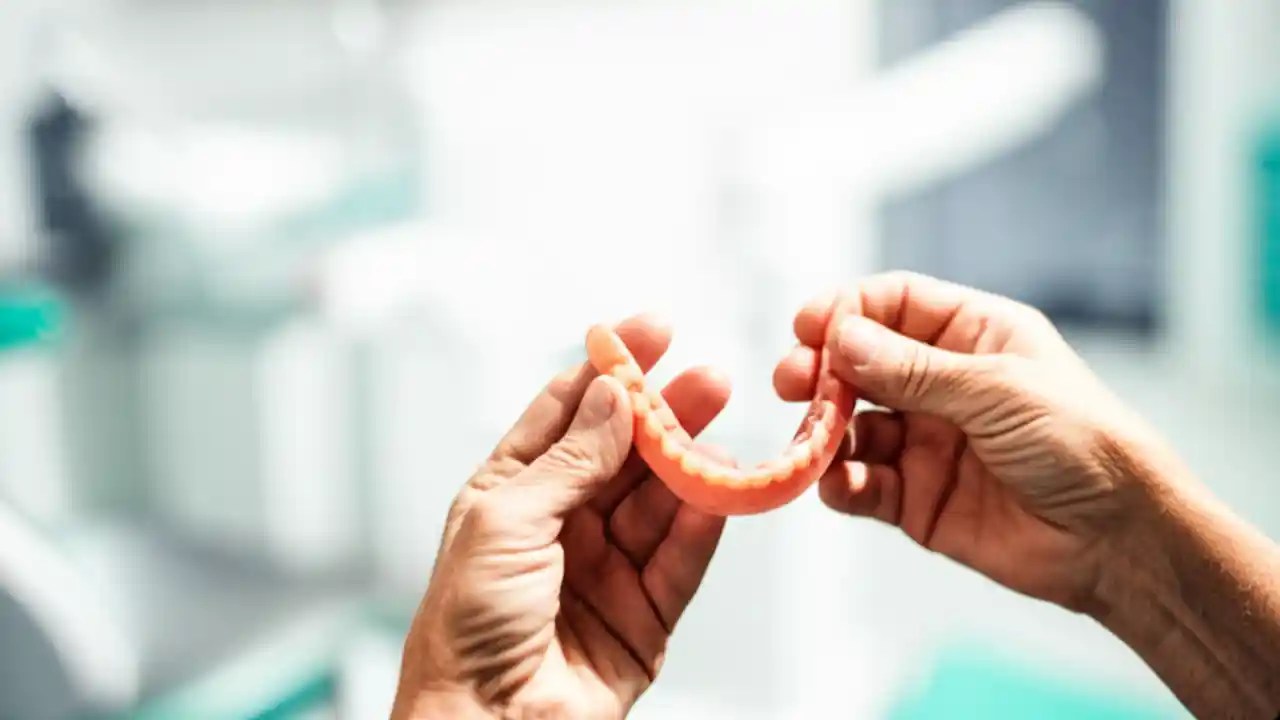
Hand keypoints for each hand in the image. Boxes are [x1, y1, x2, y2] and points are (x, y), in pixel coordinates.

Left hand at [392, 315, 731, 718]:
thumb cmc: (466, 627)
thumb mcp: (507, 522)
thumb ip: (572, 460)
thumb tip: (613, 395)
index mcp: (512, 494)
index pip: (567, 413)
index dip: (609, 369)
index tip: (651, 331)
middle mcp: (561, 525)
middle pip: (624, 452)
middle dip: (665, 412)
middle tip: (709, 378)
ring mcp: (604, 568)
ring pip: (659, 500)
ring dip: (692, 461)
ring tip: (722, 426)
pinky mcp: (643, 615)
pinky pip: (681, 558)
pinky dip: (704, 521)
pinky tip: (721, 487)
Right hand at [773, 271, 1172, 611]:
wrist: (1117, 539)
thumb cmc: (1082, 444)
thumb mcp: (998, 389)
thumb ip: (914, 369)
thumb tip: (842, 338)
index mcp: (973, 337)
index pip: (894, 304)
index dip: (847, 310)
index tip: (808, 326)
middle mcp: (942, 385)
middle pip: (859, 363)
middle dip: (821, 370)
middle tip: (792, 382)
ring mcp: (925, 441)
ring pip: (850, 425)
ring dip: (823, 430)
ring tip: (814, 441)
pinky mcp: (915, 498)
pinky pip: (860, 483)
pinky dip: (840, 482)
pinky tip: (837, 482)